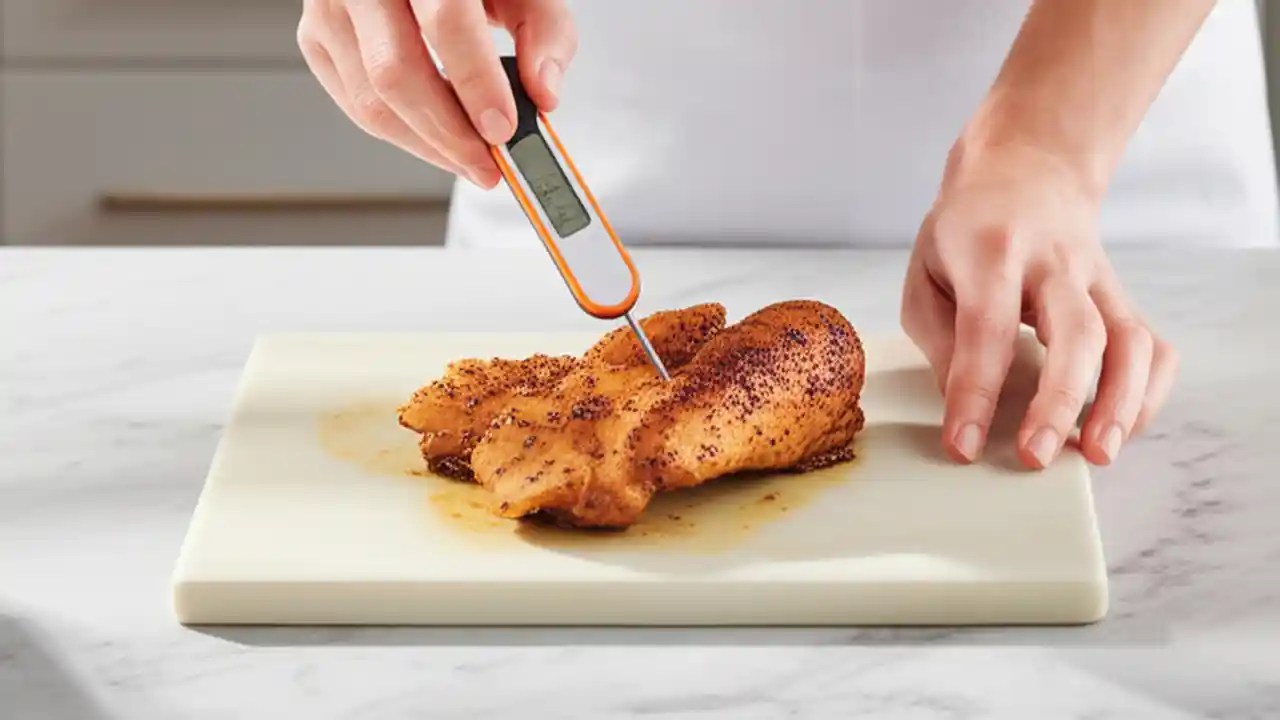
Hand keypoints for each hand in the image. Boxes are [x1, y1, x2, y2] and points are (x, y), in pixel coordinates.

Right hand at [297, 0, 576, 187]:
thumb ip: (545, 31)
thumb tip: (543, 95)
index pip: (447, 22)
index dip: (477, 83)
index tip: (503, 130)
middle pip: (397, 73)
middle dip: (449, 134)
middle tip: (489, 165)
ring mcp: (331, 8)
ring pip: (372, 101)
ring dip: (427, 146)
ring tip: (470, 162)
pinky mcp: (317, 38)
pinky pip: (357, 105)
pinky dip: (402, 134)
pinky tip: (437, 140)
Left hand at [901, 137, 1178, 468]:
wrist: (1026, 169)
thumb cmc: (964, 230)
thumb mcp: (926, 270)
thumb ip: (939, 335)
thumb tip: (962, 399)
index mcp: (992, 252)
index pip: (987, 330)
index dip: (976, 392)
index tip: (963, 446)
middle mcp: (1053, 264)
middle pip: (1074, 333)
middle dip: (1058, 402)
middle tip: (1036, 457)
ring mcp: (1097, 278)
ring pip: (1129, 339)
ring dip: (1120, 403)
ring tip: (1098, 455)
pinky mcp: (1121, 294)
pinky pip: (1153, 344)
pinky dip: (1148, 391)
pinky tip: (1123, 427)